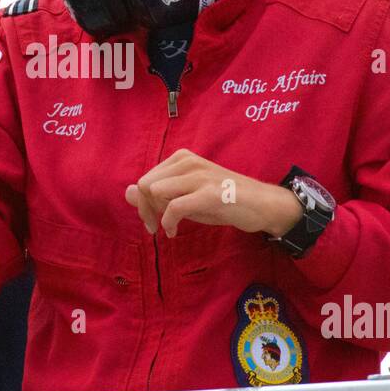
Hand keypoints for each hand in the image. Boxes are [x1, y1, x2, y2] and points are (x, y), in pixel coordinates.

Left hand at [124, 148, 304, 237]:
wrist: (262, 204)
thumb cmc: (224, 200)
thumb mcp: (187, 195)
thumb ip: (158, 194)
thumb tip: (127, 192)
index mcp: (182, 158)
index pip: (145, 179)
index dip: (143, 203)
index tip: (152, 220)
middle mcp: (188, 162)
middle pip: (145, 185)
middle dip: (145, 210)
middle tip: (155, 227)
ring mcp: (199, 177)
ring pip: (155, 192)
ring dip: (155, 215)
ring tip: (168, 227)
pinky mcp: (209, 194)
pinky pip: (173, 207)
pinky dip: (168, 222)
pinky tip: (174, 232)